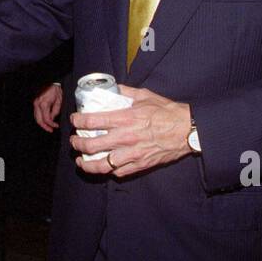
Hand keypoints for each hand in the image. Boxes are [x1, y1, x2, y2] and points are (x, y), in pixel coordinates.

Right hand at [33, 83, 61, 132]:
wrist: (50, 81)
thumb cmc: (55, 89)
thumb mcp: (59, 100)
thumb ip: (55, 111)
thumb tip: (53, 119)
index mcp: (44, 104)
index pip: (46, 119)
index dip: (51, 124)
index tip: (56, 126)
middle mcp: (37, 104)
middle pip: (39, 120)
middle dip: (45, 127)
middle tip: (50, 130)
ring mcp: (35, 103)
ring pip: (36, 117)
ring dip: (42, 123)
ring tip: (48, 127)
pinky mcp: (35, 102)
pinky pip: (37, 113)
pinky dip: (40, 118)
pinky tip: (45, 120)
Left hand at [69, 84, 190, 177]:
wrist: (187, 130)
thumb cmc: (167, 111)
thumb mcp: (144, 95)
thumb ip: (125, 92)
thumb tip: (111, 88)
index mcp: (125, 118)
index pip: (92, 122)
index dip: (78, 121)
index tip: (75, 120)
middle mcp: (125, 137)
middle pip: (91, 145)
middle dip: (77, 143)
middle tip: (74, 140)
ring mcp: (132, 154)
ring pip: (101, 165)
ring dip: (86, 163)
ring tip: (81, 160)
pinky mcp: (140, 165)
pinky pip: (118, 172)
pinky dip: (108, 170)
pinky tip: (103, 165)